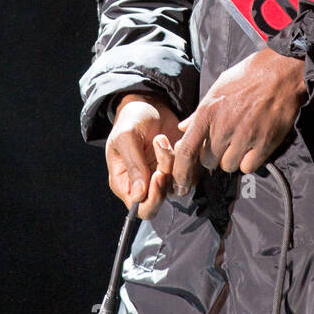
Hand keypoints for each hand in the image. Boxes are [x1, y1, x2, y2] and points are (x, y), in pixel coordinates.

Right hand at [105, 93, 180, 219]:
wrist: (149, 104)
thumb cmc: (131, 119)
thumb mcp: (125, 138)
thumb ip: (133, 165)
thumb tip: (139, 195)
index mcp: (124, 183)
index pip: (140, 208)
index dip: (152, 198)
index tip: (158, 174)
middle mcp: (144, 185)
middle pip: (160, 202)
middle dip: (166, 181)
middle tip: (164, 155)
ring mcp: (162, 177)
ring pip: (176, 186)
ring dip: (173, 164)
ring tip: (161, 140)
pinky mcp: (178, 167)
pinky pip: (190, 174)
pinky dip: (186, 160)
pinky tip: (176, 141)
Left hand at [171, 47, 306, 194]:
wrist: (281, 72)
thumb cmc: (248, 76)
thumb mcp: (218, 88)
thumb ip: (200, 112)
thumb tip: (183, 128)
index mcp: (208, 112)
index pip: (187, 150)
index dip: (181, 171)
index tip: (181, 183)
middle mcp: (223, 127)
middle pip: (208, 162)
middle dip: (213, 157)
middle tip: (224, 144)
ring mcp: (244, 136)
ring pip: (228, 166)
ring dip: (232, 159)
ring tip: (241, 142)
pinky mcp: (264, 143)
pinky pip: (248, 167)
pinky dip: (249, 161)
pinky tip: (253, 147)